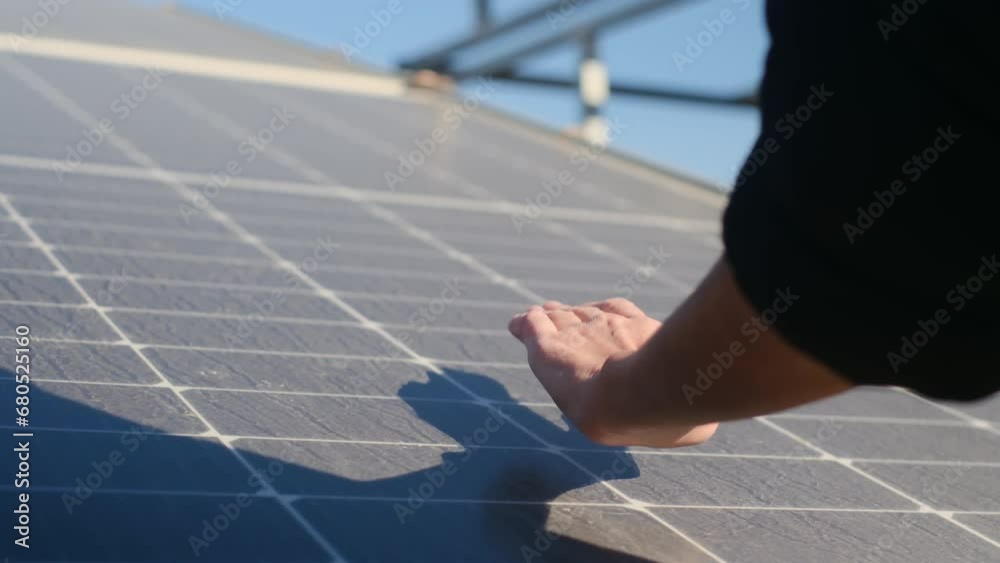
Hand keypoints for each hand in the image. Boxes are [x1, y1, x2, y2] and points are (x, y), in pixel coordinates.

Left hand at [509, 298, 717, 446]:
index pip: (621, 318)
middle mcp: (612, 330)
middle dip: (575, 315)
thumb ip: (692, 417)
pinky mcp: (549, 350)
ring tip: (537, 314)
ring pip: (559, 322)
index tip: (600, 317)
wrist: (644, 396)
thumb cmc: (674, 408)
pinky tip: (518, 323)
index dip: (608, 317)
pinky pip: (533, 330)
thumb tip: (705, 430)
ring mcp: (581, 336)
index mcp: (646, 339)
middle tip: (558, 311)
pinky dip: (526, 325)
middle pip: (588, 316)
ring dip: (548, 319)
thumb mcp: (691, 417)